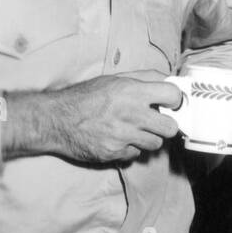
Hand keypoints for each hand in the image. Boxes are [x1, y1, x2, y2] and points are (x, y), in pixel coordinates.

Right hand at [6, 72, 181, 163]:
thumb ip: (144, 78)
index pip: (173, 95)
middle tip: (157, 121)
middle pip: (171, 127)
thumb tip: (170, 79)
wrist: (56, 120)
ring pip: (156, 144)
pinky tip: (119, 139)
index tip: (171, 103)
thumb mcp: (114, 79)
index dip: (176, 100)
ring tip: (134, 130)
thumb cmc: (85, 97)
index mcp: (133, 91)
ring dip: (148, 138)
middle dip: (166, 125)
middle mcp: (131, 114)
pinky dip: (130, 148)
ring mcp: (123, 136)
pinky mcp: (115, 153)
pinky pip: (136, 154)